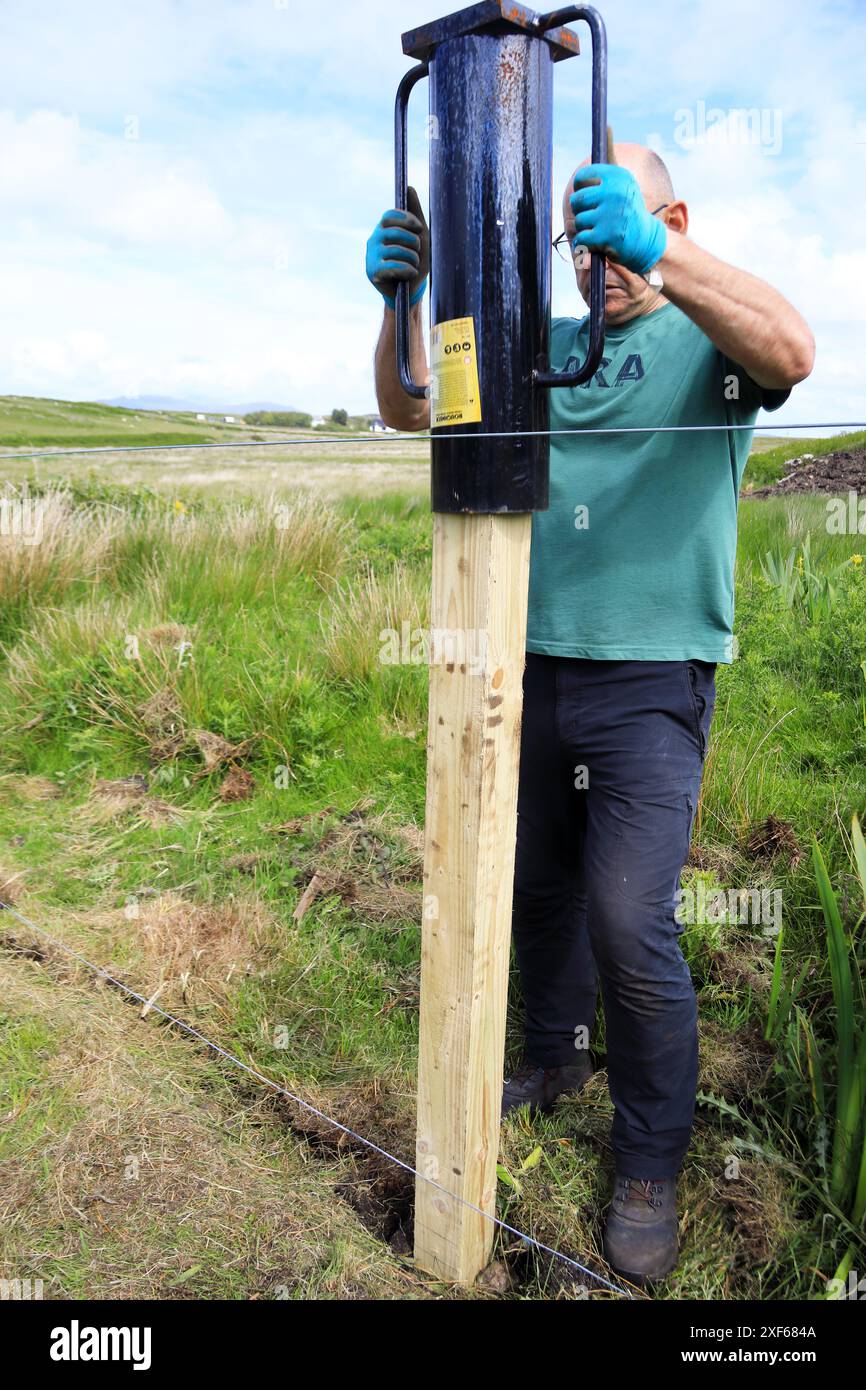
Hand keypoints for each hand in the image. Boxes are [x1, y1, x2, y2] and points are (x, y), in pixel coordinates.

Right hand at [365, 186, 429, 308]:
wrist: (410, 290)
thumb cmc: (415, 260)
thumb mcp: (420, 236)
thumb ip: (415, 213)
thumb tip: (409, 188)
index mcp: (383, 229)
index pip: (390, 216)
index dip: (406, 219)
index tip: (419, 228)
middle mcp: (373, 240)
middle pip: (394, 232)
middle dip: (413, 241)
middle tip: (418, 251)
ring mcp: (371, 256)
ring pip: (396, 250)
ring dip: (412, 259)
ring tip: (414, 266)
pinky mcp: (372, 272)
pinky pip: (393, 266)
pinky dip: (407, 270)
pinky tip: (410, 274)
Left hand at [569, 164, 666, 275]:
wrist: (646, 240)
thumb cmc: (627, 212)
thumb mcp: (623, 187)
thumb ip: (605, 176)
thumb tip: (589, 161)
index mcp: (619, 177)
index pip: (582, 176)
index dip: (579, 188)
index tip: (585, 194)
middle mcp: (616, 193)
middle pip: (577, 199)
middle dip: (579, 210)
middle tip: (591, 215)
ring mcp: (611, 215)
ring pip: (579, 220)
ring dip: (584, 228)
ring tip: (598, 229)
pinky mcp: (606, 236)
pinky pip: (581, 238)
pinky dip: (583, 243)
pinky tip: (593, 242)